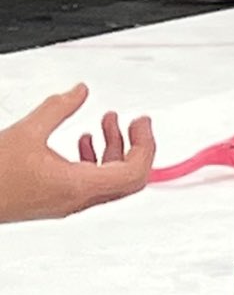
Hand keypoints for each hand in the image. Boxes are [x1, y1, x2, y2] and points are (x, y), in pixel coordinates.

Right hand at [0, 85, 154, 224]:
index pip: (134, 173)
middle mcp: (79, 200)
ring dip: (114, 150)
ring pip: (110, 181)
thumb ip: (58, 108)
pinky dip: (96, 160)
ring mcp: (69, 203)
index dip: (145, 145)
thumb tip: (80, 91)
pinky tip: (82, 141)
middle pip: (129, 178)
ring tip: (106, 123)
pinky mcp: (57, 201)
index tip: (141, 122)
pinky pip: (90, 182)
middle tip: (134, 122)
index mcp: (78, 186)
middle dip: (135, 146)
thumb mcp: (26, 131)